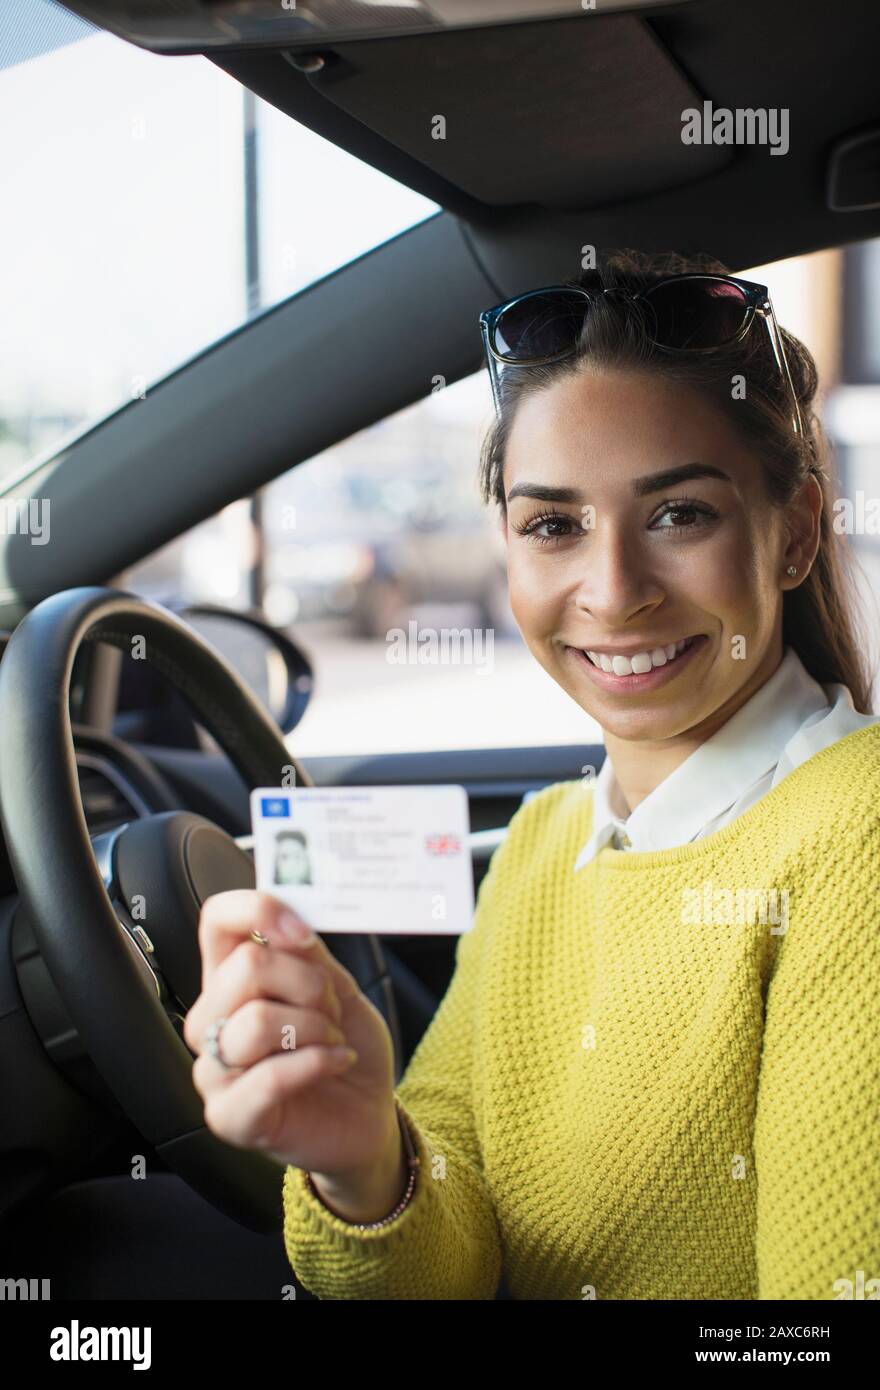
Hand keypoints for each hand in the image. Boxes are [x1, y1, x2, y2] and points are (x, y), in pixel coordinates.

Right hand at [184, 890, 399, 1182]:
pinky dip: (316, 1063)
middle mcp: (212, 1019)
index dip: (258, 910)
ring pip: (258, 1020)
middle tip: (330, 1010)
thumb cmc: (343, 1047)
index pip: (217, 920)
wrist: (367, 1115)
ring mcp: (214, 1069)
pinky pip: (269, 1077)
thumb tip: (289, 923)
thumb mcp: (337, 989)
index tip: (303, 933)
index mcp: (232, 978)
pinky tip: (336, 1062)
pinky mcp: (229, 1116)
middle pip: (245, 967)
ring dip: (315, 1028)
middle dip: (308, 984)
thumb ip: (309, 956)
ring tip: (331, 1041)